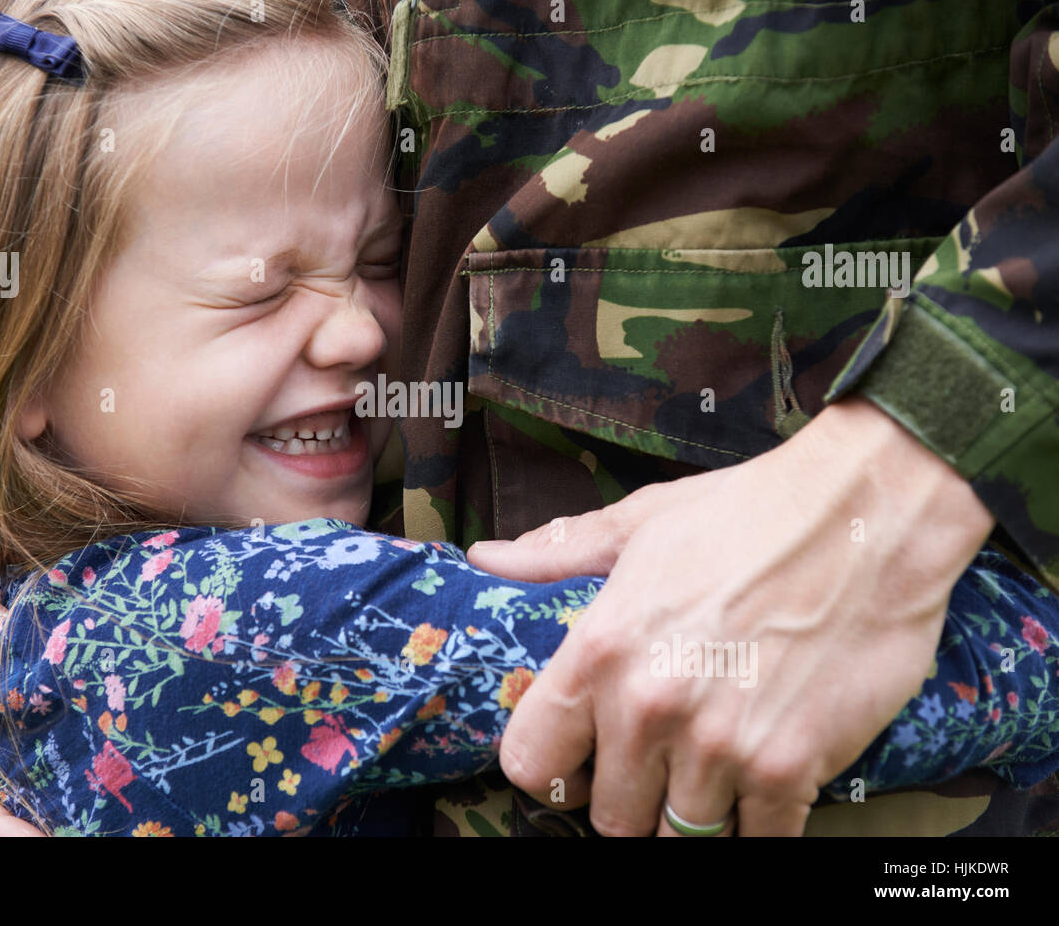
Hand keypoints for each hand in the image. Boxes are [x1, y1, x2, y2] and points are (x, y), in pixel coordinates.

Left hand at [468, 397, 994, 835]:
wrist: (867, 514)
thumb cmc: (748, 512)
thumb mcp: (640, 523)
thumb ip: (558, 553)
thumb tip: (488, 558)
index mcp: (600, 652)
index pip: (532, 764)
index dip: (552, 770)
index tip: (578, 761)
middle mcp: (649, 709)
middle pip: (609, 818)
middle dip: (630, 796)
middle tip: (660, 763)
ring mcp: (720, 747)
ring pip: (679, 838)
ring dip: (693, 813)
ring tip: (713, 768)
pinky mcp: (792, 769)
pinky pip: (758, 843)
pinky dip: (758, 827)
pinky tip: (762, 784)